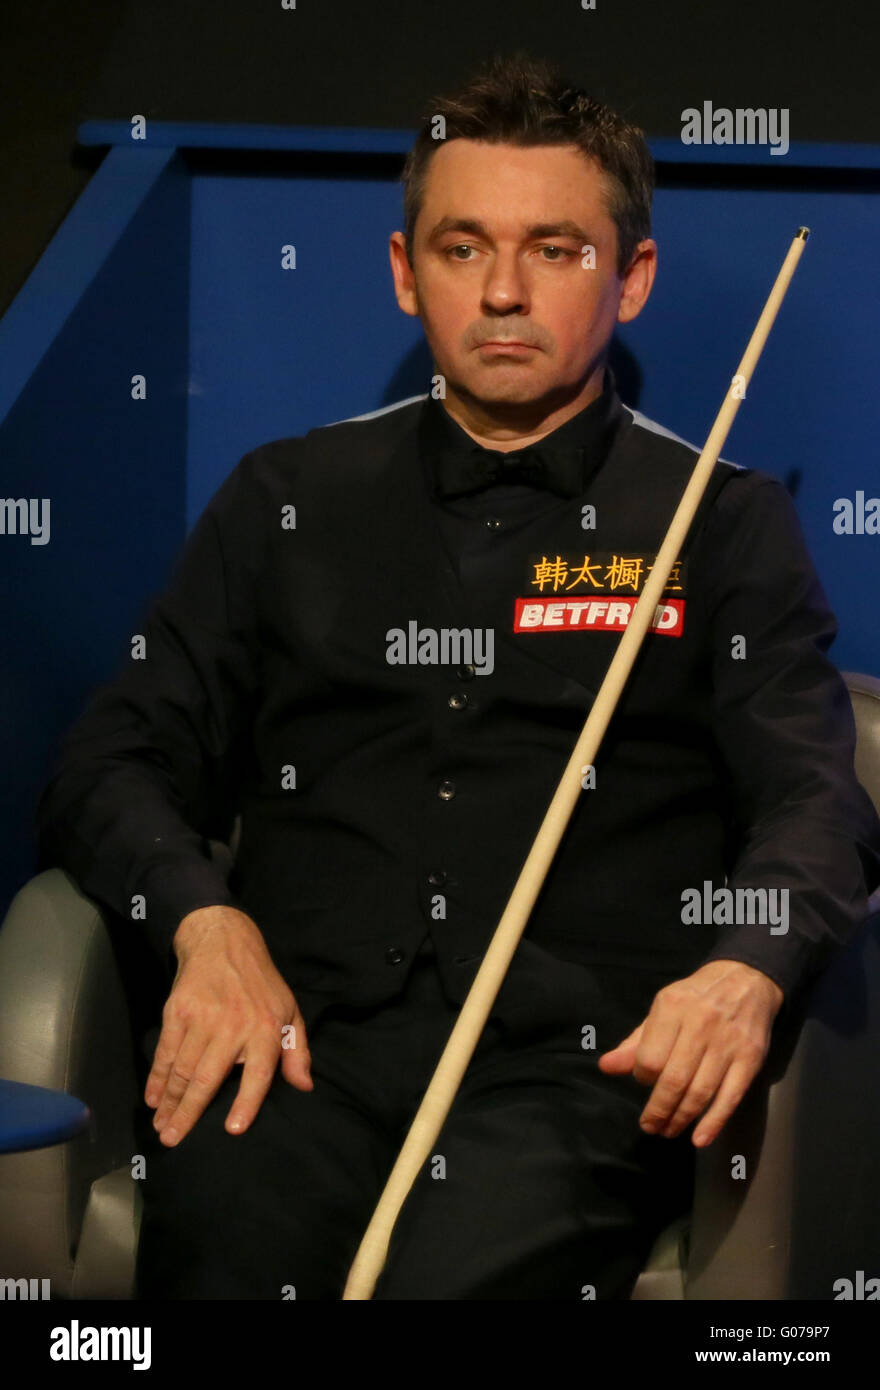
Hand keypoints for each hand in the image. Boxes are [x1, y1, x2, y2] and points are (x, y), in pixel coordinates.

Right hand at [144, 905, 312, 1145]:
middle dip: (189, 1114)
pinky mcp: (178, 1011)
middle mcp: (233, 1026)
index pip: (258, 1074)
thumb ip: (298, 1051)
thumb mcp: (290, 1011)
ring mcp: (202, 1018)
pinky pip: (166, 1052)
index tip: (232, 1130)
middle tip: (173, 1140)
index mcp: (265, 1029)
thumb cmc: (261, 984)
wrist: (224, 941)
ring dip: (170, 1102)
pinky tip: (153, 1098)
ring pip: (183, 1069)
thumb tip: (305, 1087)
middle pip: (208, 1078)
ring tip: (162, 1127)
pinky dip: (157, 1077)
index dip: (246, 1103)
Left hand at [598, 959, 783, 1147]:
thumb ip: (635, 1042)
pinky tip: (700, 1139)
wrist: (746, 980)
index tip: (644, 1082)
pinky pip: (730, 1097)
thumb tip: (606, 1067)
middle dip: (659, 1110)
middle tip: (650, 1126)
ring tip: (669, 1130)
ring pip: (701, 1092)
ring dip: (682, 1119)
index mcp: (673, 1007)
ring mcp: (728, 1043)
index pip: (650, 1058)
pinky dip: (714, 1122)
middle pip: (675, 1080)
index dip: (643, 1078)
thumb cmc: (696, 999)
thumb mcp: (662, 1010)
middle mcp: (701, 1024)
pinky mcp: (751, 1059)